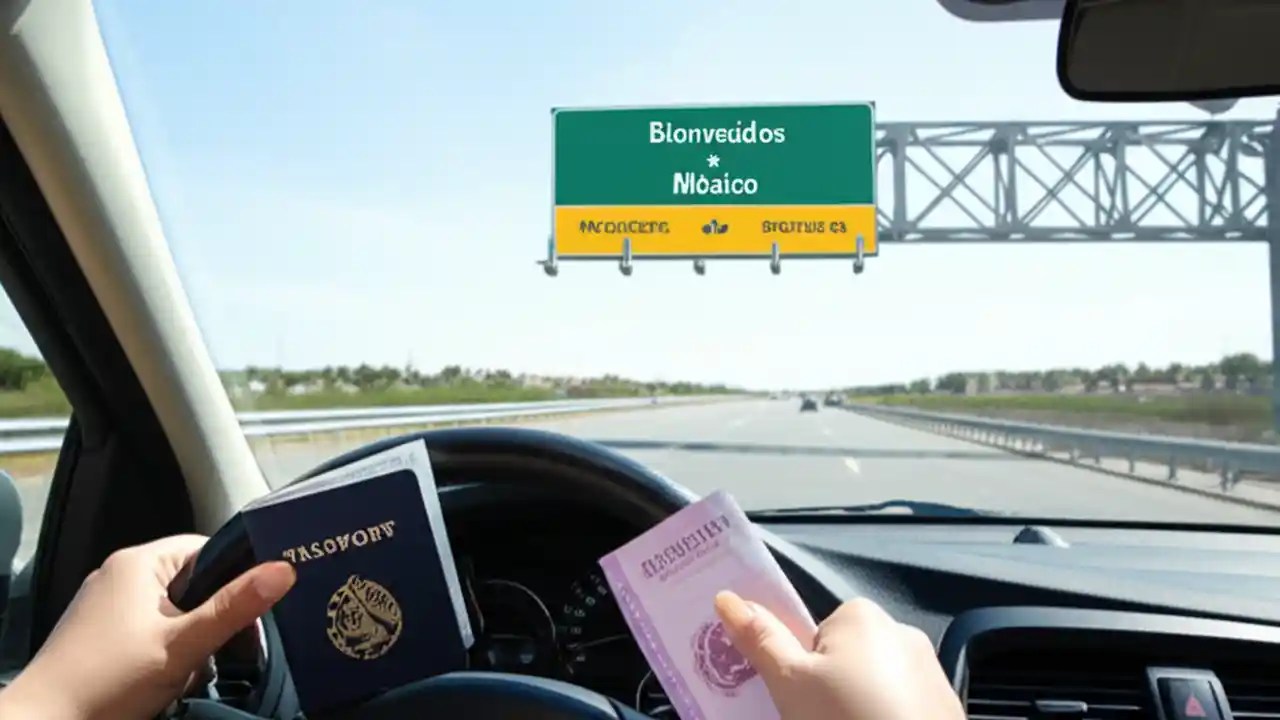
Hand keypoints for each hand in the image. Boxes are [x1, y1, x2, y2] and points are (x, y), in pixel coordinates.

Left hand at [0, 534, 295, 719]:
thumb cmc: (110, 681)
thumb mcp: (183, 645)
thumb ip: (234, 607)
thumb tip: (286, 569)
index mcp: (139, 562)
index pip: (207, 550)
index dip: (236, 578)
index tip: (254, 613)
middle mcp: (120, 574)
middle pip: (193, 585)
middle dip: (213, 621)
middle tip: (223, 653)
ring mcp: (106, 605)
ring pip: (175, 613)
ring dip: (192, 643)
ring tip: (190, 674)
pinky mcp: (99, 634)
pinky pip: (151, 631)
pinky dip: (167, 654)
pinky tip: (168, 681)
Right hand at [715, 592, 964, 719]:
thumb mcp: (790, 683)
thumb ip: (760, 639)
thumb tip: (726, 597)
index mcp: (862, 616)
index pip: (817, 634)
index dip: (803, 669)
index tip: (801, 699)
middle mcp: (902, 632)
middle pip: (847, 660)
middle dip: (832, 689)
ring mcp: (931, 672)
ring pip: (876, 686)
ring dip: (861, 707)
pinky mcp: (947, 708)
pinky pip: (903, 707)